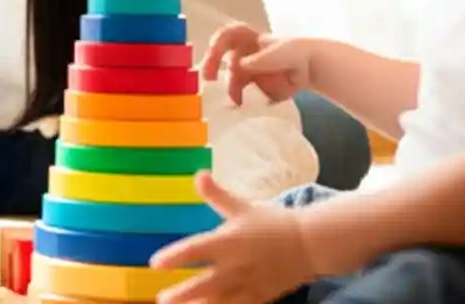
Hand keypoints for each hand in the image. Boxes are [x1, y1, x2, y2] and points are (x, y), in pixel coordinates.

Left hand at [150, 171, 317, 303]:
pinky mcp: (258, 298)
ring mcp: (248, 285)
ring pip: (219, 302)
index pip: (197, 249)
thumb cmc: (272, 223)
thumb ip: (217, 195)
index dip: (175, 256)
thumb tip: (199, 174)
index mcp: (229, 241)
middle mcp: (236, 266)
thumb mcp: (242, 207)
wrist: (309, 244)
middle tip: (162, 299)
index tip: (155, 263)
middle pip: (206, 284)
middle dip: (184, 294)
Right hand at [202, 24, 313, 105]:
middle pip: (224, 58)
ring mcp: (251, 71)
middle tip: (208, 77)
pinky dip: (239, 100)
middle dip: (213, 65)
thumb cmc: (295, 52)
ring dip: (230, 88)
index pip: (229, 35)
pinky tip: (241, 106)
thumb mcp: (276, 53)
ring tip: (235, 101)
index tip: (213, 50)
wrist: (313, 68)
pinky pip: (242, 93)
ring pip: (232, 78)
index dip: (219, 40)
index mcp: (250, 41)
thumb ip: (257, 60)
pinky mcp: (257, 87)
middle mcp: (246, 55)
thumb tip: (239, 66)